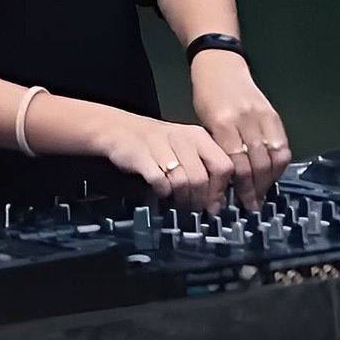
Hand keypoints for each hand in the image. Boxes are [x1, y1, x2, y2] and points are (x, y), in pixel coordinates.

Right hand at [88, 110, 236, 211]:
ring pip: (183, 182)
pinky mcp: (142, 156)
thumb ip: (203, 169)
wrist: (116, 129)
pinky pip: (160, 182)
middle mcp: (183, 138)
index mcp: (198, 136)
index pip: (223, 165)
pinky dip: (163, 192)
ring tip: (177, 204)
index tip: (213, 206)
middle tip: (193, 210)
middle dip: (198, 200)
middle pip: (202, 178)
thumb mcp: (184, 149)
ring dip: (181, 199)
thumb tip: (216, 203)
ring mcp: (161, 146)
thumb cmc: (155, 144)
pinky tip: (161, 193)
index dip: (220, 190)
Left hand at [190, 52, 290, 208]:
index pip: (235, 163)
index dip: (238, 186)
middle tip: (251, 205)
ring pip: (274, 156)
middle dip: (255, 189)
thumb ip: (216, 148)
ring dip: (269, 180)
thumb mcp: (202, 122)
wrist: (221, 65)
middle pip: (257, 163)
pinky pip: (283, 146)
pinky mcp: (274, 115)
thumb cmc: (206, 95)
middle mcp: (246, 120)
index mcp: (223, 123)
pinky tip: (272, 175)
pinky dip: (279, 164)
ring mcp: (263, 117)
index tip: (236, 203)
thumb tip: (224, 181)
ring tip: (261, 194)